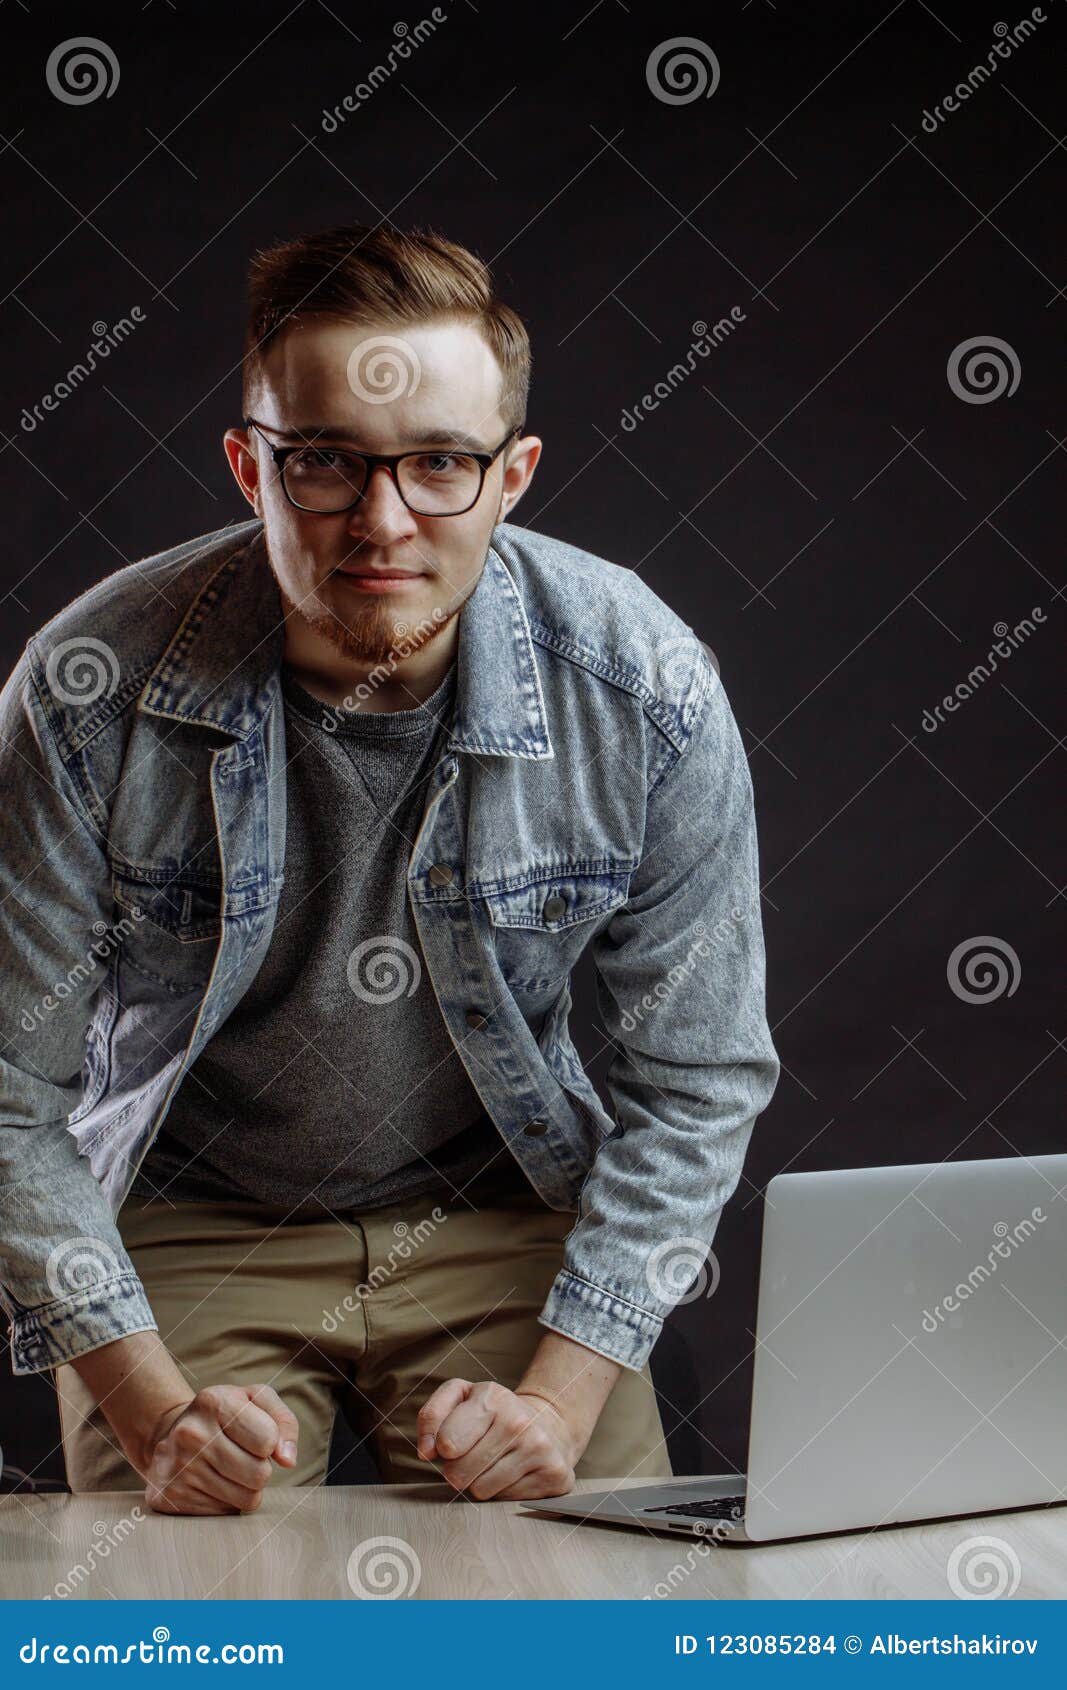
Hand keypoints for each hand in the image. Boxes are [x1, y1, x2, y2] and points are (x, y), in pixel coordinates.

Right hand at [142, 1383, 298, 1515]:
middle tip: (244, 1456)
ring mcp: (177, 1467)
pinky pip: (225, 1513)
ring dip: (247, 1488)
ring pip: (246, 1498)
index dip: (271, 1442)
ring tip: (229, 1469)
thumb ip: (283, 1421)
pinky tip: (211, 1482)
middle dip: (261, 1468)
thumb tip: (288, 1460)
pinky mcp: (169, 1498)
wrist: (172, 1432)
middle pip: (259, 1474)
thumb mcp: (255, 1400)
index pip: (267, 1439)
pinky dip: (226, 1501)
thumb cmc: (226, 1415)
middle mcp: (190, 1434)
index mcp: (213, 1402)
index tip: (258, 1436)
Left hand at [416, 1378, 578, 1500]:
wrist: (547, 1423)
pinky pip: (506, 1501)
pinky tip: (514, 1473)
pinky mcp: (554, 1475)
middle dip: (458, 1470)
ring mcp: (539, 1449)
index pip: (446, 1443)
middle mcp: (518, 1422)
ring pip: (481, 1490)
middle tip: (473, 1456)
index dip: (443, 1449)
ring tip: (493, 1463)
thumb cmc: (494, 1414)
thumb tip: (426, 1451)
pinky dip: (504, 1491)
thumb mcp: (461, 1398)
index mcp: (493, 1397)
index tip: (451, 1444)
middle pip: (460, 1473)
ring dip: (480, 1482)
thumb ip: (432, 1416)